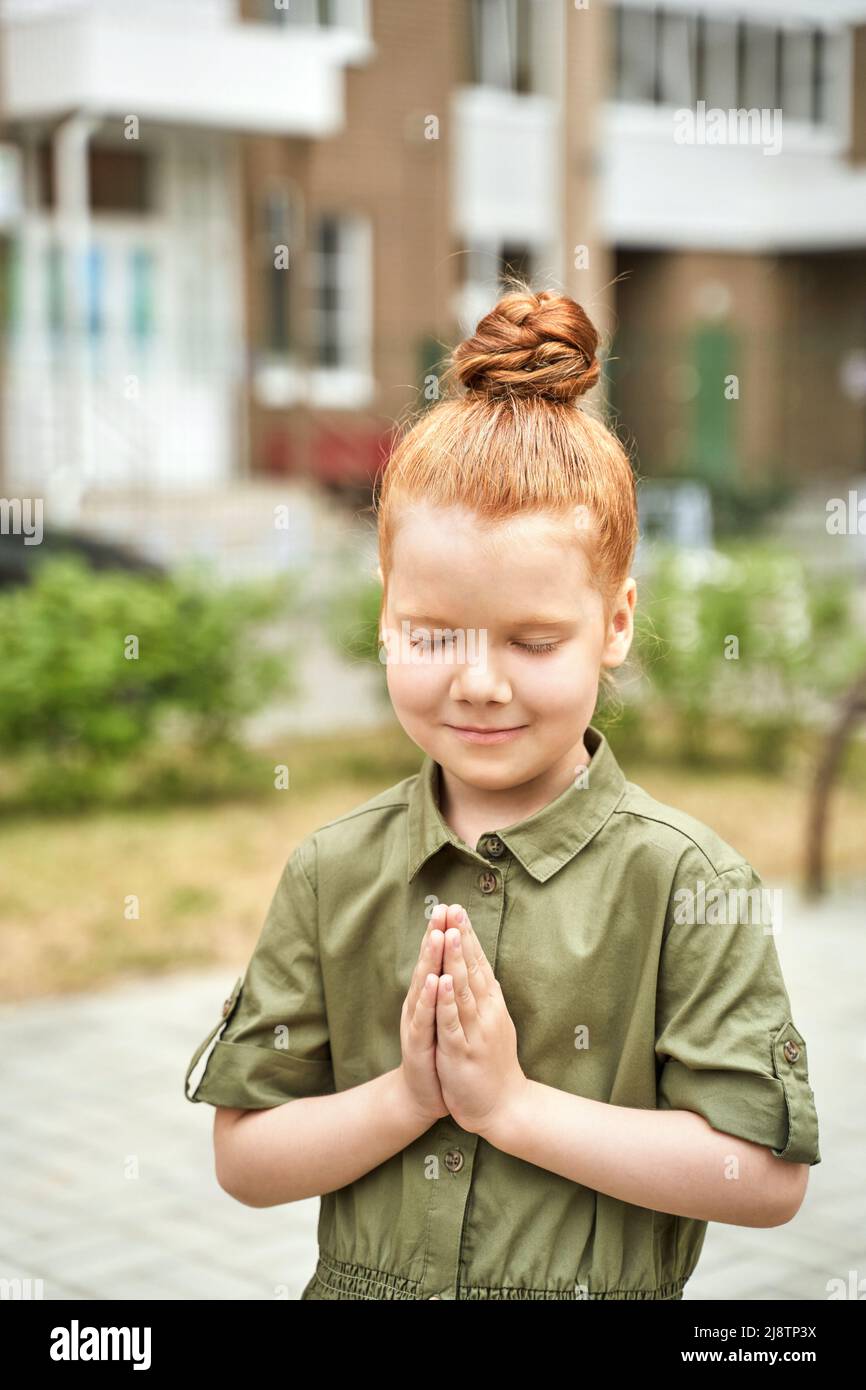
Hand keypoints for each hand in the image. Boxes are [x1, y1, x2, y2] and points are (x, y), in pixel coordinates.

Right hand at [397, 906, 449, 1126]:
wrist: (424, 1094)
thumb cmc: (438, 1051)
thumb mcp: (448, 1016)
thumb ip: (451, 989)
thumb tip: (461, 961)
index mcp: (432, 996)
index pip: (439, 959)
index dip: (445, 933)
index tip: (453, 906)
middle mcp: (420, 1003)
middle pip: (428, 964)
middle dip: (435, 936)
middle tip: (441, 909)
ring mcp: (416, 1022)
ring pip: (423, 986)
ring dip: (430, 960)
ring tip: (437, 936)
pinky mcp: (416, 1043)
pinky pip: (423, 1018)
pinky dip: (428, 999)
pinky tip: (434, 982)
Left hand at [434, 904, 528, 1137]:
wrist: (505, 1108)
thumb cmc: (495, 1064)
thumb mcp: (494, 1023)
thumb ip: (487, 996)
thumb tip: (482, 967)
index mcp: (491, 1004)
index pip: (478, 963)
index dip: (467, 936)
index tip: (458, 909)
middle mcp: (486, 1012)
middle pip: (472, 969)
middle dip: (460, 938)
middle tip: (453, 908)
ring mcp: (474, 1031)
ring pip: (462, 990)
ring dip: (454, 960)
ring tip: (447, 933)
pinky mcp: (461, 1051)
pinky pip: (451, 1022)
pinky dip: (446, 1001)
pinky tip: (441, 981)